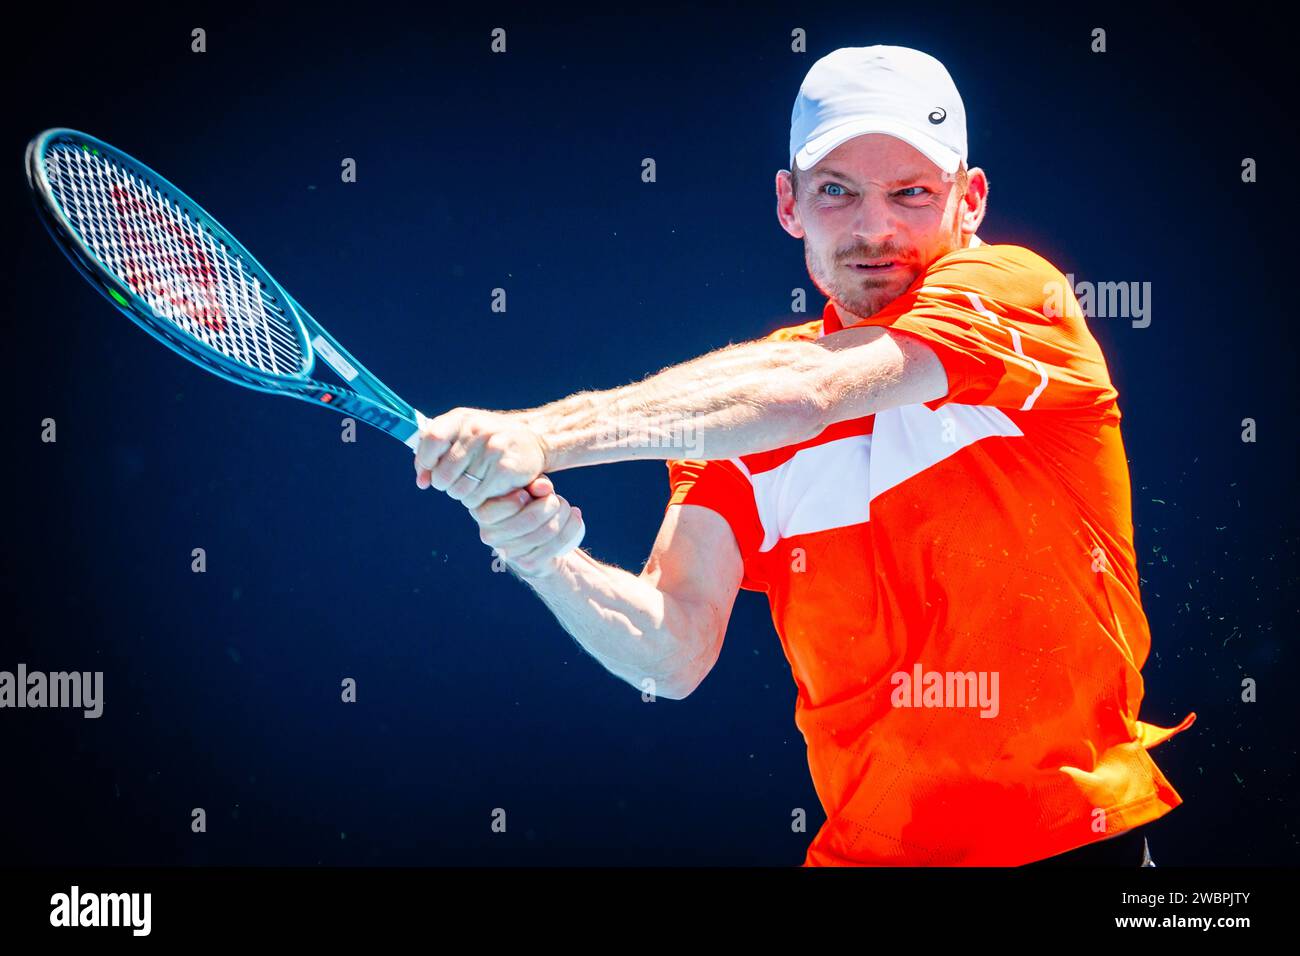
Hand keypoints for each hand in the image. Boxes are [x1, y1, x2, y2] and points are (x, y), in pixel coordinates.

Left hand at [413, 407, 547, 507]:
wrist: (535, 439)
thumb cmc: (492, 439)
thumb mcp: (465, 432)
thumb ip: (437, 450)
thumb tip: (421, 481)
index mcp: (462, 419)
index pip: (431, 439)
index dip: (425, 461)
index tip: (430, 471)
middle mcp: (476, 431)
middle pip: (443, 473)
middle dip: (445, 484)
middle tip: (457, 481)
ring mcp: (492, 450)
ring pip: (459, 490)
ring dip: (462, 494)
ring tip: (473, 485)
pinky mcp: (505, 470)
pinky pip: (477, 498)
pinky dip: (478, 500)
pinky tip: (487, 490)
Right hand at [470, 474, 584, 578]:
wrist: (535, 539)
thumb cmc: (527, 503)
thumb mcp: (529, 487)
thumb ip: (533, 482)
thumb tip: (544, 487)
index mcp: (482, 511)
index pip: (510, 503)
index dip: (530, 494)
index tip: (539, 491)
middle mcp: (489, 534)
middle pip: (532, 518)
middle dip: (554, 505)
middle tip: (558, 501)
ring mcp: (506, 552)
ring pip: (547, 531)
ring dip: (565, 515)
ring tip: (568, 508)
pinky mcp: (526, 564)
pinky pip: (555, 546)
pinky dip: (572, 528)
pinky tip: (576, 517)